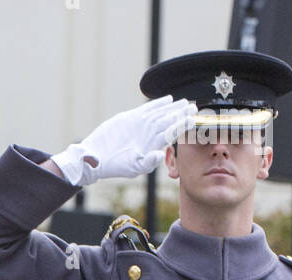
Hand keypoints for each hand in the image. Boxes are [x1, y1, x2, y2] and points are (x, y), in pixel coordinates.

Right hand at [51, 96, 197, 186]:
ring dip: (173, 107)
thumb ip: (149, 162)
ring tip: (185, 102)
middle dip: (182, 113)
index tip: (194, 119)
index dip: (183, 125)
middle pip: (169, 120)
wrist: (97, 157)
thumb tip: (161, 155)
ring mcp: (140, 124)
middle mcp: (149, 133)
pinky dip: (157, 104)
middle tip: (194, 107)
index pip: (172, 132)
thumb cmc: (115, 166)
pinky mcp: (131, 118)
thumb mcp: (134, 168)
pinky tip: (168, 99)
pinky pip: (147, 109)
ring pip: (161, 113)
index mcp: (153, 144)